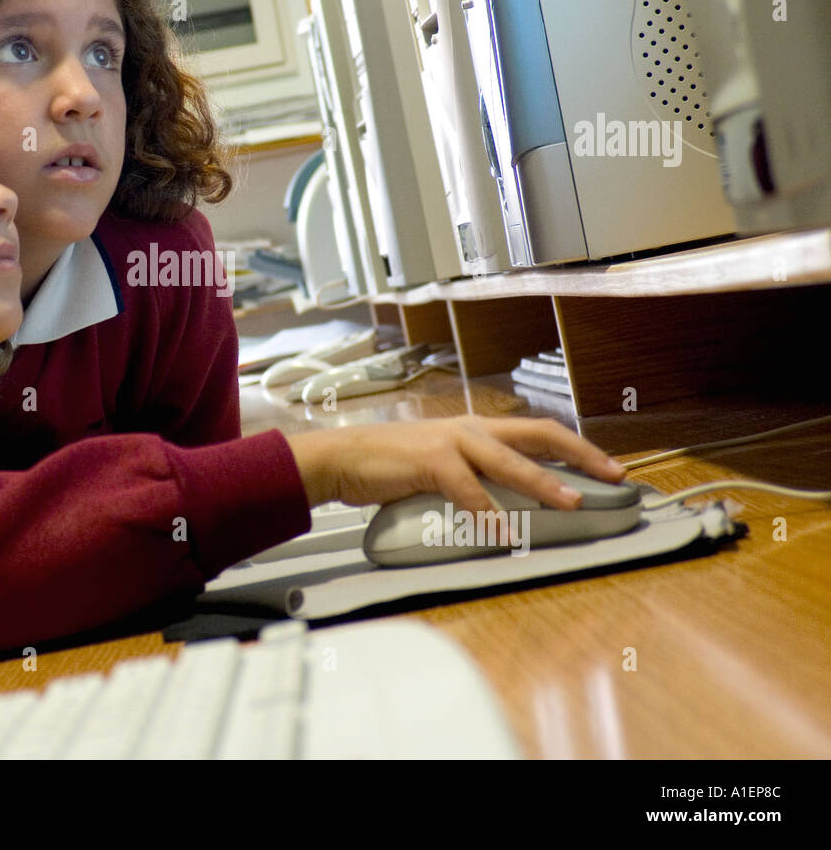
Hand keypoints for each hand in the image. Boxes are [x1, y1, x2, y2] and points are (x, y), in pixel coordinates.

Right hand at [285, 416, 624, 512]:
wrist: (343, 458)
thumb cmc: (390, 466)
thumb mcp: (440, 467)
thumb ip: (474, 479)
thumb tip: (508, 509)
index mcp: (477, 429)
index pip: (539, 431)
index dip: (578, 447)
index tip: (610, 466)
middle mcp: (471, 428)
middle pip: (539, 433)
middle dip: (581, 453)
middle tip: (615, 474)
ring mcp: (451, 441)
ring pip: (510, 459)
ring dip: (544, 482)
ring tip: (571, 502)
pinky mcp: (429, 461)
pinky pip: (467, 489)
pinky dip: (488, 512)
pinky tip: (502, 530)